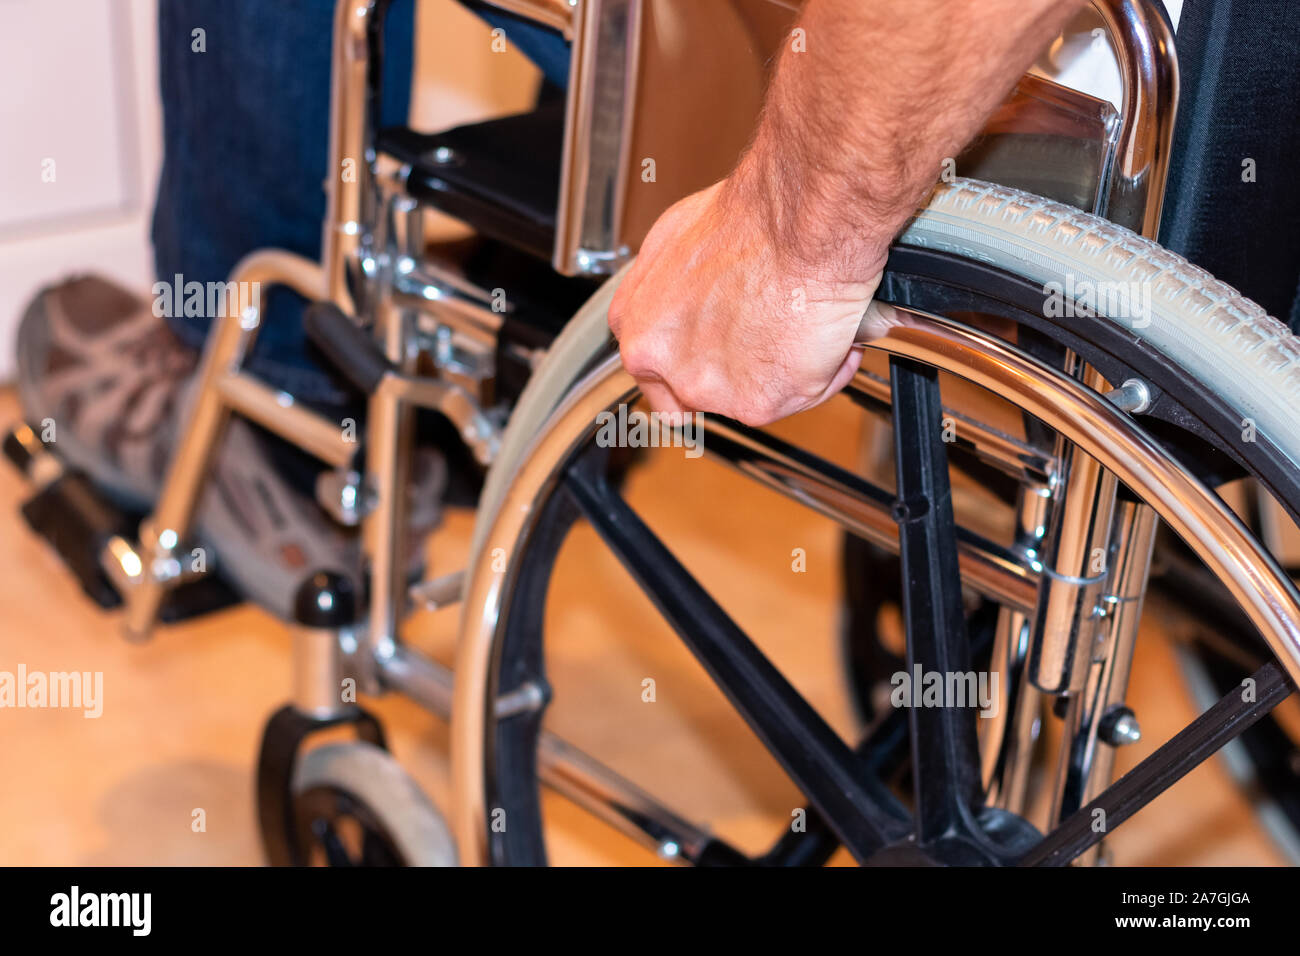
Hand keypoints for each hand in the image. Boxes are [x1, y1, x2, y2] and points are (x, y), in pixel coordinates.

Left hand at [608, 181, 882, 427]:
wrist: (797, 224)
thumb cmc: (747, 220)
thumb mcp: (678, 242)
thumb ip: (672, 290)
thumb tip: (692, 299)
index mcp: (637, 328)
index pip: (655, 375)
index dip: (693, 363)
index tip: (718, 356)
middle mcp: (662, 364)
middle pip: (695, 395)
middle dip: (732, 375)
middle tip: (766, 341)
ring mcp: (707, 388)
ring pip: (750, 399)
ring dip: (779, 370)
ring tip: (801, 323)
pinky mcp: (755, 404)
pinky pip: (800, 397)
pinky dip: (824, 369)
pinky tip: (827, 332)